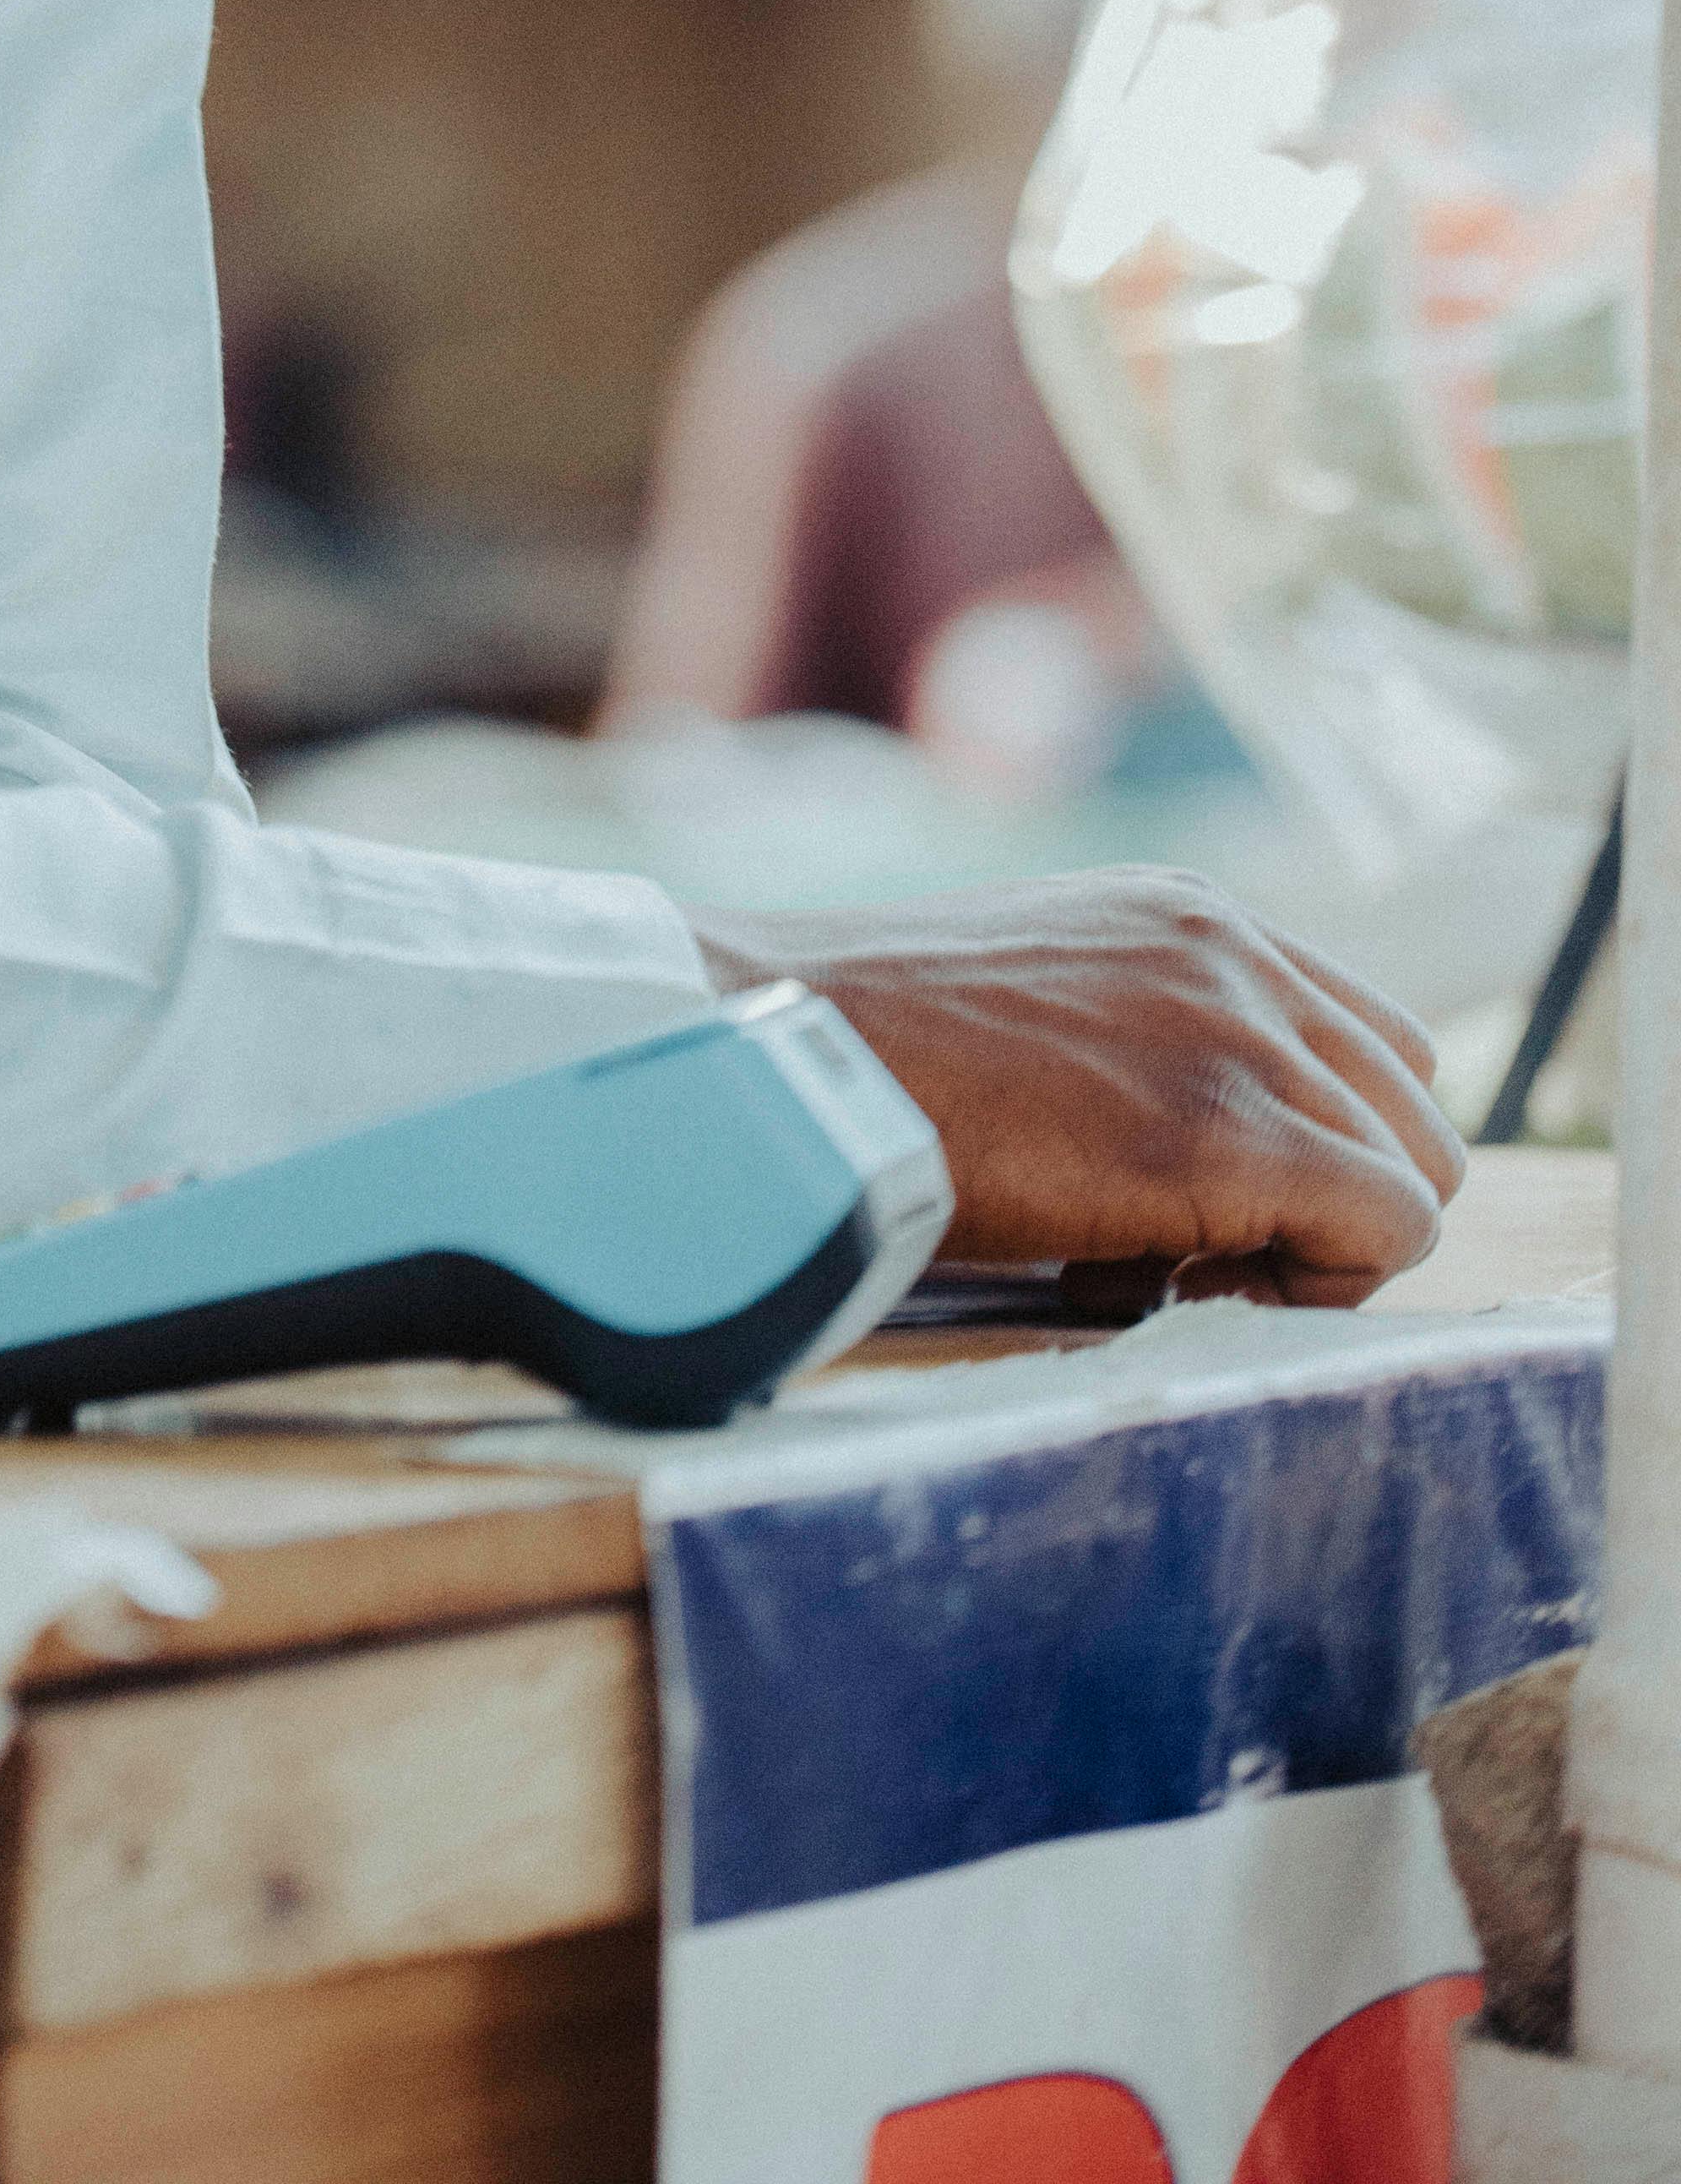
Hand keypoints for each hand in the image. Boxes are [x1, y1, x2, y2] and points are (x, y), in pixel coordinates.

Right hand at [702, 872, 1464, 1301]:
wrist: (788, 1059)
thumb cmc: (875, 1056)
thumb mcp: (1044, 999)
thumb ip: (1148, 1035)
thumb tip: (1218, 1161)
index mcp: (1193, 915)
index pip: (1370, 1040)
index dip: (1317, 1144)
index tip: (1201, 1196)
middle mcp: (1239, 953)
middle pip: (1413, 1111)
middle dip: (1333, 1203)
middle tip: (1193, 1248)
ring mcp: (1244, 1032)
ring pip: (1415, 1177)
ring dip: (1319, 1250)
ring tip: (1173, 1263)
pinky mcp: (1232, 1129)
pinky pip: (1388, 1231)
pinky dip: (1316, 1289)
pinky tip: (1178, 1280)